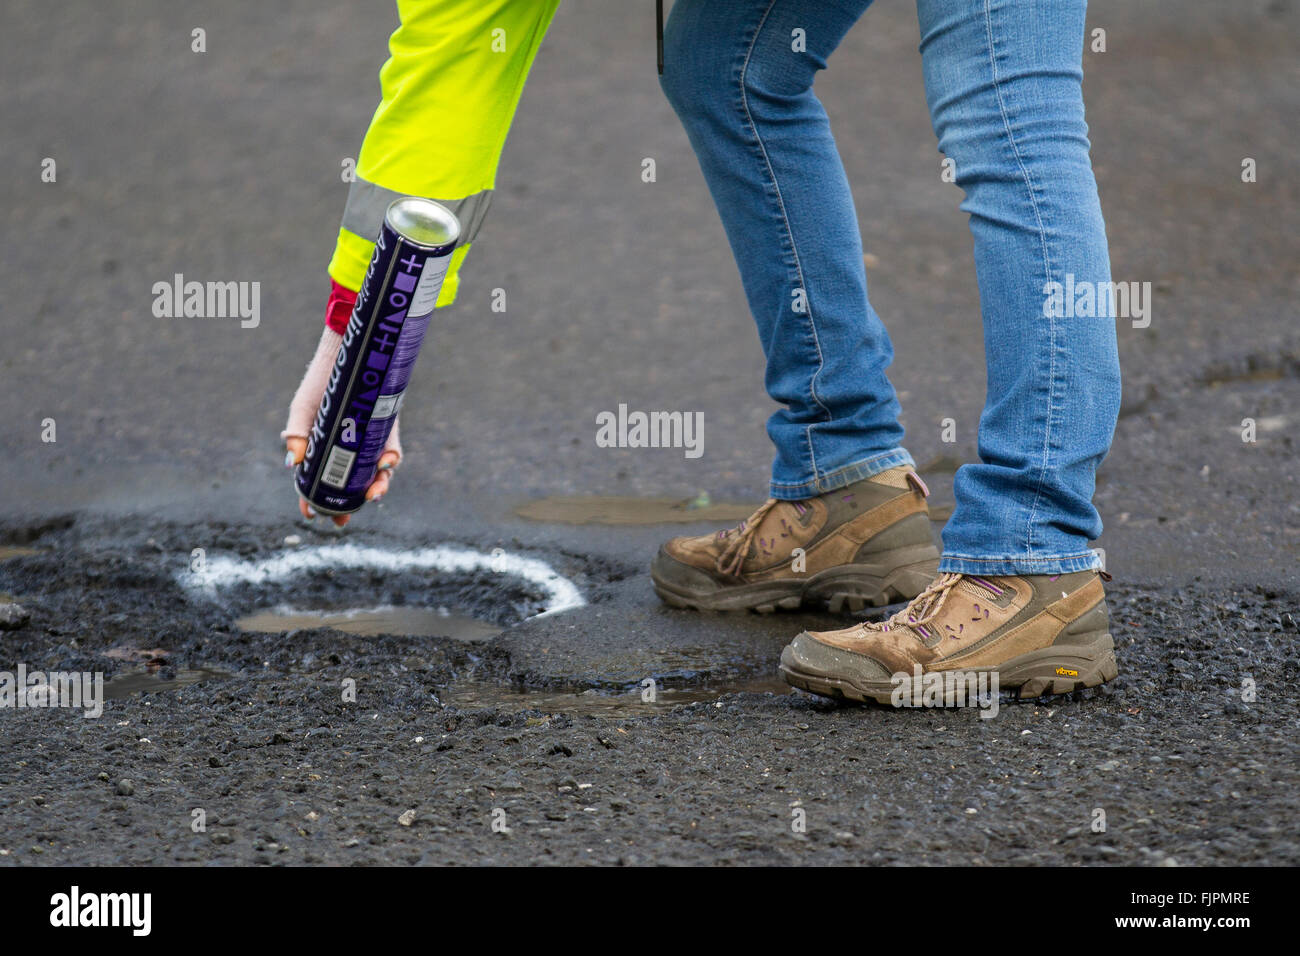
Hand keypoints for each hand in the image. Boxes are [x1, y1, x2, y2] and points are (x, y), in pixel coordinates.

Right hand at [282, 327, 402, 527]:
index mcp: (323, 448)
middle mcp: (348, 449)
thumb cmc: (320, 382)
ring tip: (372, 495)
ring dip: (375, 487)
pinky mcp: (388, 430)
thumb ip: (297, 433)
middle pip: (349, 484)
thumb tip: (293, 463)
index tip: (310, 515)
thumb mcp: (303, 408)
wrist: (347, 353)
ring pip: (373, 473)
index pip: (318, 481)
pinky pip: (392, 452)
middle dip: (348, 504)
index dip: (313, 500)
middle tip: (344, 520)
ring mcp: (369, 442)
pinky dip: (390, 460)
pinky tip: (385, 463)